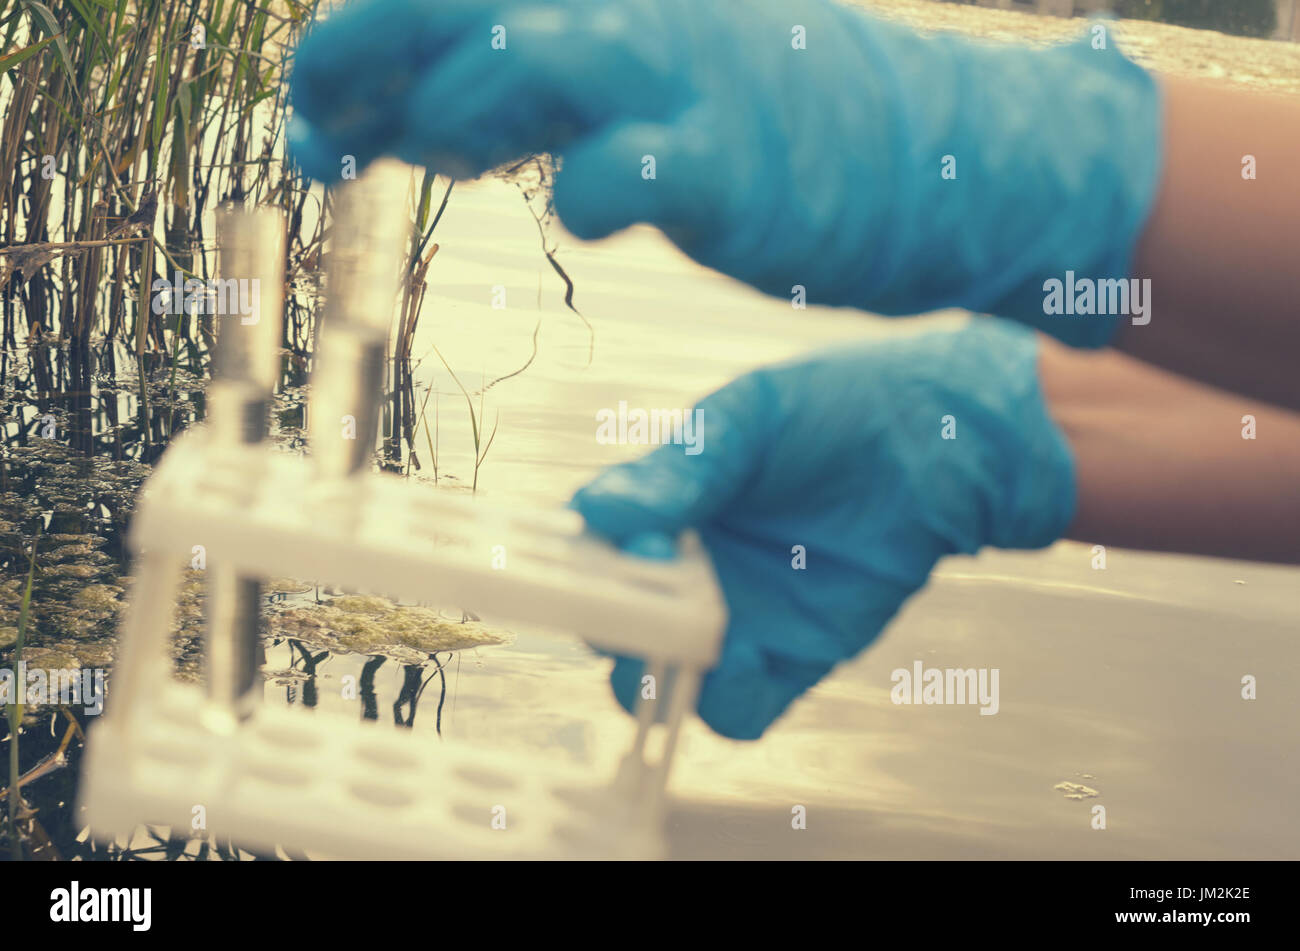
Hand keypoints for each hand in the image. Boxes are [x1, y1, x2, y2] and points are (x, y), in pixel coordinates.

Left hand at [289, 0, 1159, 345]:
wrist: (922, 157)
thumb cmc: (754, 125)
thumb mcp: (622, 78)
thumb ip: (511, 91)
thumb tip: (401, 119)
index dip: (347, 52)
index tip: (315, 131)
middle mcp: (630, 9)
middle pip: (452, 0)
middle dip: (357, 64)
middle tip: (319, 142)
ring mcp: (681, 79)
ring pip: (523, 57)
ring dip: (459, 118)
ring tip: (469, 162)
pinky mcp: (724, 167)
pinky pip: (619, 176)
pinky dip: (580, 198)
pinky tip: (590, 213)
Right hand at [570, 320, 1075, 738]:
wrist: (941, 442)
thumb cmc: (838, 409)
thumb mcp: (751, 421)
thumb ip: (683, 470)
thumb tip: (598, 512)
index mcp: (660, 505)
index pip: (591, 546)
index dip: (592, 556)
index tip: (636, 543)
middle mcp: (684, 567)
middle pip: (611, 621)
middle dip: (615, 625)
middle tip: (654, 603)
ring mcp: (732, 618)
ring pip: (659, 677)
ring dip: (659, 674)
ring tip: (703, 639)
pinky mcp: (788, 660)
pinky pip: (735, 712)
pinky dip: (724, 703)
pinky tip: (745, 659)